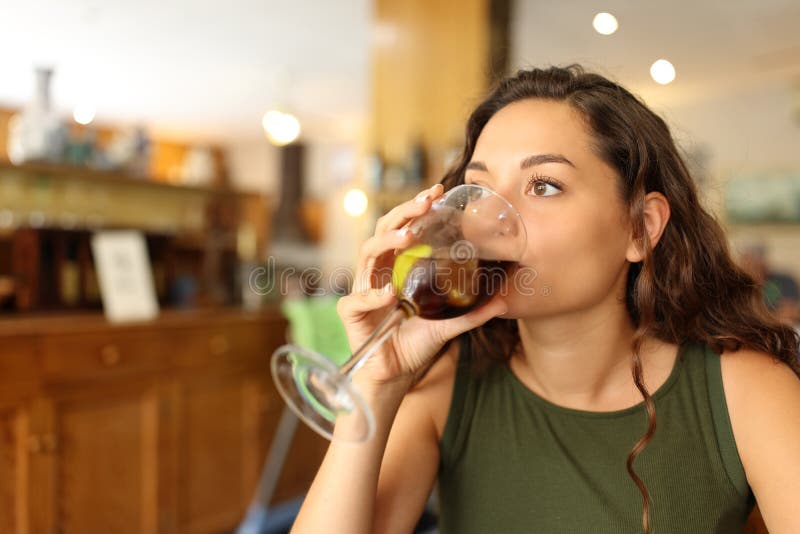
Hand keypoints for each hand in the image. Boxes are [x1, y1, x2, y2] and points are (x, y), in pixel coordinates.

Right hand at [337, 183, 507, 388]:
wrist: (395, 374)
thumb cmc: (415, 341)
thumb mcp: (447, 324)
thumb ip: (471, 313)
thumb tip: (503, 301)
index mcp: (396, 265)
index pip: (403, 227)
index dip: (416, 207)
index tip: (437, 192)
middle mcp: (377, 270)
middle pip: (383, 230)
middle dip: (403, 213)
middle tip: (425, 204)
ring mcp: (362, 288)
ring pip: (366, 253)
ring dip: (386, 242)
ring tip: (407, 239)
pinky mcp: (351, 313)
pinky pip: (357, 299)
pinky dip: (372, 295)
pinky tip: (388, 293)